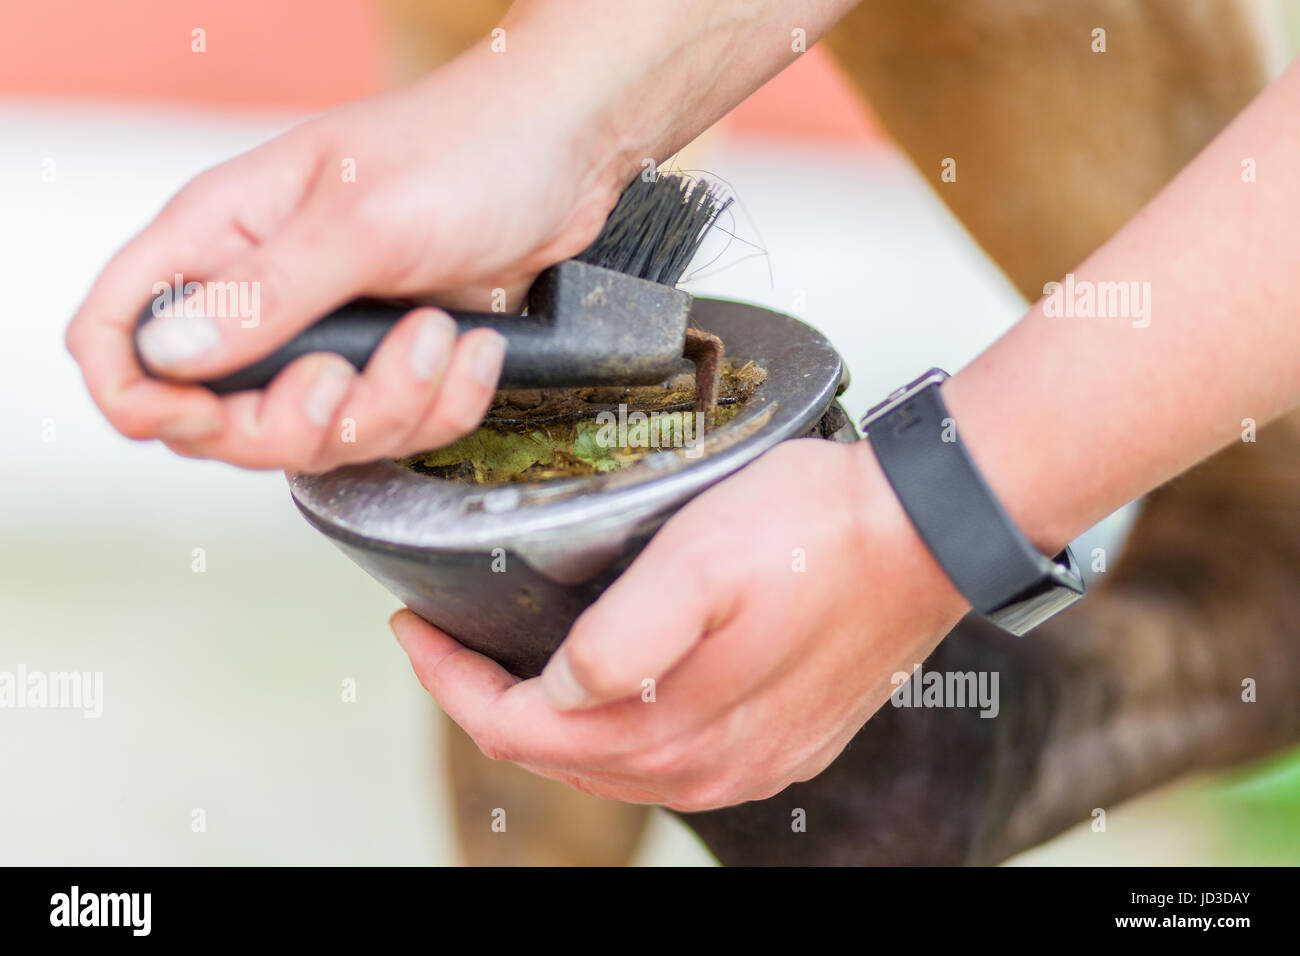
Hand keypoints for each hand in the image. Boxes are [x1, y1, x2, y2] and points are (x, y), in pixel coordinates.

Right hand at [65, 50, 621, 470]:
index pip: (116, 330)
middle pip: (219, 420)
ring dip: (391, 405)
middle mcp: (264, 293)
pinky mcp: (391, 361)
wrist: (565, 151)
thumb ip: (267, 292)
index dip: (138, 392)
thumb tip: (170, 354)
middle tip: (343, 377)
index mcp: (223, 237)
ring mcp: (330, 333)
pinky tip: (473, 350)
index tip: (201, 411)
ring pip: (320, 436)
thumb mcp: (363, 220)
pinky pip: (395, 429)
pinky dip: (443, 406)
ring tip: (437, 334)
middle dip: (292, 422)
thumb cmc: (465, 149)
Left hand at [391, 438, 968, 809]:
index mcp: (670, 732)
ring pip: (608, 760)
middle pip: (556, 754)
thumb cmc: (816, 534)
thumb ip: (618, 642)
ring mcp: (745, 762)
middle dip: (488, 699)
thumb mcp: (699, 564)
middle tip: (455, 639)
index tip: (417, 629)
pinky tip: (607, 681)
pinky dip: (613, 723)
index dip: (449, 683)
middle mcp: (704, 767)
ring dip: (548, 714)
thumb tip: (554, 689)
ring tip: (514, 656)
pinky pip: (667, 754)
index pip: (515, 731)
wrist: (924, 533)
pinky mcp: (777, 742)